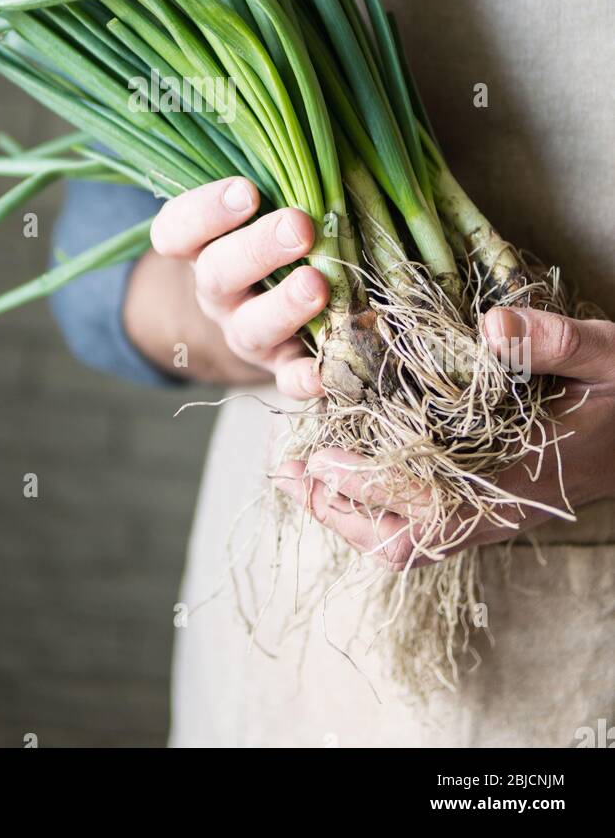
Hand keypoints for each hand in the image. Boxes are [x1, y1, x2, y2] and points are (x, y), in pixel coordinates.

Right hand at [133, 176, 329, 390]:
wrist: (265, 311)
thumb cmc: (269, 237)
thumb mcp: (261, 209)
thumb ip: (280, 181)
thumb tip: (324, 146)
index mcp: (203, 246)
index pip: (178, 230)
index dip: (205, 212)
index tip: (246, 190)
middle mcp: (217, 291)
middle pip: (218, 273)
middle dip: (258, 249)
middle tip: (298, 226)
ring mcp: (246, 331)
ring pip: (250, 327)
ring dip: (283, 307)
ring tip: (317, 284)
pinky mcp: (280, 367)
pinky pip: (285, 378)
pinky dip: (303, 379)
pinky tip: (324, 372)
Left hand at [276, 306, 614, 568]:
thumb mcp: (606, 355)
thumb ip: (554, 342)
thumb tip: (491, 327)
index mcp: (520, 481)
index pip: (427, 501)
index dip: (368, 481)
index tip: (320, 455)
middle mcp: (497, 512)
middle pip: (402, 542)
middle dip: (338, 511)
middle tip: (287, 470)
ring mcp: (490, 519)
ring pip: (405, 544)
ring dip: (347, 514)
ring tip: (299, 474)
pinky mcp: (485, 511)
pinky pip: (417, 530)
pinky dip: (371, 508)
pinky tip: (343, 469)